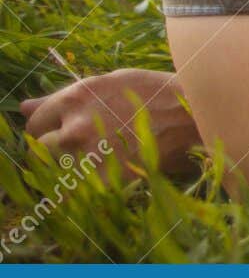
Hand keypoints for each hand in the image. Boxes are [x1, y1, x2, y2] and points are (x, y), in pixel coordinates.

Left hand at [20, 68, 201, 176]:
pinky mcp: (103, 181)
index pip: (36, 121)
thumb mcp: (110, 83)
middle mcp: (76, 125)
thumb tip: (23, 108)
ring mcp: (88, 156)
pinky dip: (82, 190)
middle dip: (57, 148)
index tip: (64, 130)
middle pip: (40, 147)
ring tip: (99, 159)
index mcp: (77, 97)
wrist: (197, 116)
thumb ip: (65, 97)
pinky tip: (102, 178)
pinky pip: (73, 195)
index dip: (49, 127)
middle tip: (86, 146)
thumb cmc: (156, 93)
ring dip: (70, 167)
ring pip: (56, 170)